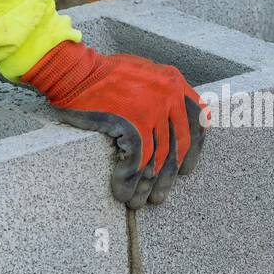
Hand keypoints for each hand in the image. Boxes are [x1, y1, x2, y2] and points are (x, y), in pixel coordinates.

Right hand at [23, 41, 207, 207]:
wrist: (76, 71)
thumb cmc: (101, 73)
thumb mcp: (142, 72)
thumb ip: (158, 93)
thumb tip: (163, 126)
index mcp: (174, 83)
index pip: (197, 121)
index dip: (193, 151)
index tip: (185, 171)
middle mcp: (169, 97)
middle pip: (177, 146)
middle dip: (168, 177)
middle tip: (159, 195)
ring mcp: (152, 111)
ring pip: (157, 159)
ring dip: (146, 186)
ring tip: (137, 202)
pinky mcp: (133, 124)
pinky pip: (137, 161)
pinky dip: (129, 181)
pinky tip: (122, 193)